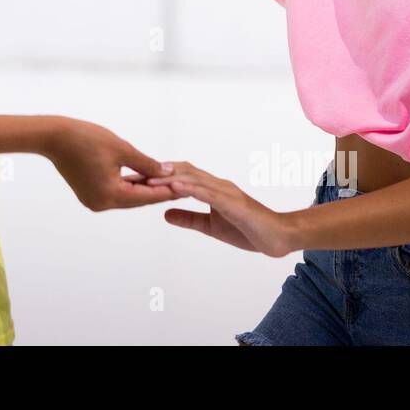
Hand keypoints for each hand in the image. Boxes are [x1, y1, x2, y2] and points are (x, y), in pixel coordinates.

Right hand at [43, 118, 177, 210]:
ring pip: (127, 195)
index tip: (187, 188)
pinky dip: (129, 185)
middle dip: (158, 190)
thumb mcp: (122, 149)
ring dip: (144, 187)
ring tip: (166, 181)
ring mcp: (94, 200)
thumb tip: (167, 172)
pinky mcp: (89, 193)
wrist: (54, 136)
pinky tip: (143, 177)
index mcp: (110, 196)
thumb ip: (146, 164)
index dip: (168, 191)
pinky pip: (115, 191)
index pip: (147, 196)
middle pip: (137, 198)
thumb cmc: (86, 139)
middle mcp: (102, 203)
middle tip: (182, 186)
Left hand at [145, 162, 298, 256]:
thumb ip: (190, 218)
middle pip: (182, 172)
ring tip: (148, 178)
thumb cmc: (248, 230)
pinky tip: (176, 187)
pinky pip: (209, 193)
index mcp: (211, 189)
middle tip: (132, 175)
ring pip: (193, 179)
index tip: (135, 179)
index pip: (180, 177)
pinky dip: (191, 188)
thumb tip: (164, 213)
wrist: (277, 237)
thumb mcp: (211, 226)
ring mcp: (225, 192)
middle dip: (157, 173)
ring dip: (170, 178)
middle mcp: (217, 185)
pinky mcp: (233, 203)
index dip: (158, 176)